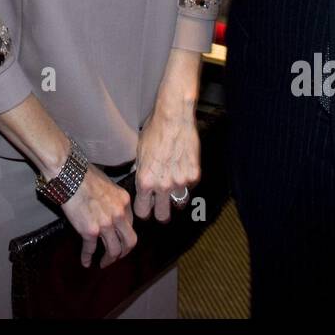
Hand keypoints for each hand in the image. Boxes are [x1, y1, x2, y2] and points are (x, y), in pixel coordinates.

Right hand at [61, 165, 136, 268]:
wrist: (69, 174)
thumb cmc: (85, 175)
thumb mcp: (108, 184)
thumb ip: (114, 199)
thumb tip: (110, 210)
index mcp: (124, 201)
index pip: (130, 224)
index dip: (125, 233)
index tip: (119, 238)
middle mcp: (118, 215)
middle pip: (129, 241)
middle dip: (124, 252)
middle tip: (118, 256)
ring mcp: (105, 224)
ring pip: (114, 250)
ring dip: (109, 259)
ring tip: (104, 263)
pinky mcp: (89, 231)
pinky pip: (90, 249)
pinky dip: (87, 258)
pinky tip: (86, 262)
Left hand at [133, 102, 199, 223]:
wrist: (173, 119)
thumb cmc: (154, 132)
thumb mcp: (140, 153)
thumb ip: (142, 172)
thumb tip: (143, 184)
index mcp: (145, 181)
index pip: (142, 211)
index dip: (143, 210)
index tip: (146, 206)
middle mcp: (162, 186)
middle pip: (162, 216)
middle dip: (161, 212)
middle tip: (161, 205)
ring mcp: (180, 182)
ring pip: (179, 202)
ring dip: (176, 197)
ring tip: (174, 183)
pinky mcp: (194, 175)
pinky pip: (190, 186)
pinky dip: (187, 181)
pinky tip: (182, 166)